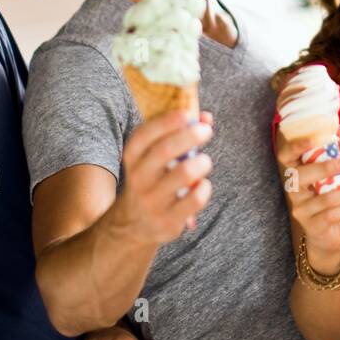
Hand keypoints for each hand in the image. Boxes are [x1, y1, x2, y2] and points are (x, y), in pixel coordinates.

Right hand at [111, 110, 214, 246]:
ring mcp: (153, 200)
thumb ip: (177, 134)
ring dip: (201, 162)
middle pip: (164, 150)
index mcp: (132, 157)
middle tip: (206, 131)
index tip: (188, 114)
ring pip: (183, 173)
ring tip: (205, 161)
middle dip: (190, 136)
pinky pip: (195, 199)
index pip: (144, 134)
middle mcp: (139, 177)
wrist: (133, 225)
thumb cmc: (151, 180)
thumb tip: (206, 117)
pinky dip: (205, 187)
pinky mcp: (168, 220)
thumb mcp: (152, 158)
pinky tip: (203, 184)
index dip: (167, 121)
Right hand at [275, 126, 339, 269]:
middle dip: (323, 168)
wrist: (327, 235)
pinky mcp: (311, 226)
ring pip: (322, 198)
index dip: (295, 146)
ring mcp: (300, 210)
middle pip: (300, 176)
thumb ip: (335, 152)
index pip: (285, 157)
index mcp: (295, 174)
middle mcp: (292, 191)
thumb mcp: (333, 174)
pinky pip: (331, 215)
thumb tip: (339, 127)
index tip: (314, 137)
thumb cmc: (328, 197)